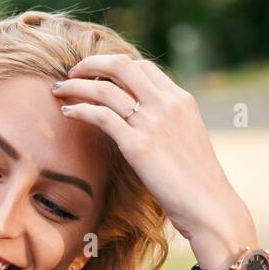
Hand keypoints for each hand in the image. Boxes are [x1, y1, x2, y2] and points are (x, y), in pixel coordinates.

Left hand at [52, 54, 255, 263]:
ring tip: (58, 90)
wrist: (209, 206)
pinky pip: (100, 115)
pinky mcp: (137, 146)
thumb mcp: (187, 140)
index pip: (143, 66)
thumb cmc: (197, 182)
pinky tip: (67, 112)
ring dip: (76, 85)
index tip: (96, 74)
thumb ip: (168, 123)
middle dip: (91, 63)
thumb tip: (145, 123)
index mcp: (181, 100)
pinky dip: (79, 109)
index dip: (115, 65)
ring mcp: (152, 123)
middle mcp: (166, 104)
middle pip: (122, 65)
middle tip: (72, 73)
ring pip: (105, 87)